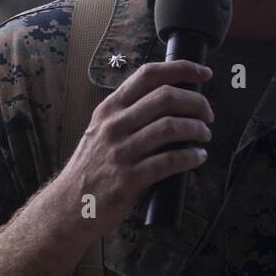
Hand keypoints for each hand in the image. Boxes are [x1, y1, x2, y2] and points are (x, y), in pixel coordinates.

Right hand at [50, 60, 213, 239]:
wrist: (67, 207)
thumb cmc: (89, 170)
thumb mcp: (100, 132)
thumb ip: (127, 117)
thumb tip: (170, 107)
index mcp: (109, 109)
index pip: (148, 75)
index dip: (181, 69)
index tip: (203, 74)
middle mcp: (114, 126)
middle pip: (165, 97)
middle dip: (196, 102)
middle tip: (208, 114)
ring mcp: (120, 152)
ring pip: (171, 127)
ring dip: (197, 129)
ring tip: (204, 135)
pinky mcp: (128, 179)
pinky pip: (169, 161)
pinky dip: (191, 157)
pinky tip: (198, 157)